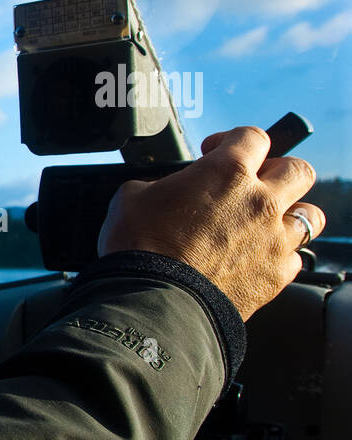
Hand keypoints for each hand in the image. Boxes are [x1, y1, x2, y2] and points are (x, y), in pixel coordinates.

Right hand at [97, 126, 325, 320]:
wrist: (152, 303)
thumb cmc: (139, 249)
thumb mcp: (130, 197)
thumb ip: (158, 185)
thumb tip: (161, 191)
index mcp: (226, 172)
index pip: (252, 136)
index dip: (232, 140)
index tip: (215, 151)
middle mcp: (260, 201)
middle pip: (298, 170)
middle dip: (276, 172)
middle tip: (252, 184)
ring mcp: (274, 240)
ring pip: (309, 215)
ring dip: (290, 214)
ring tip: (266, 222)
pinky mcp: (276, 276)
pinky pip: (295, 258)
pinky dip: (280, 256)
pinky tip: (257, 259)